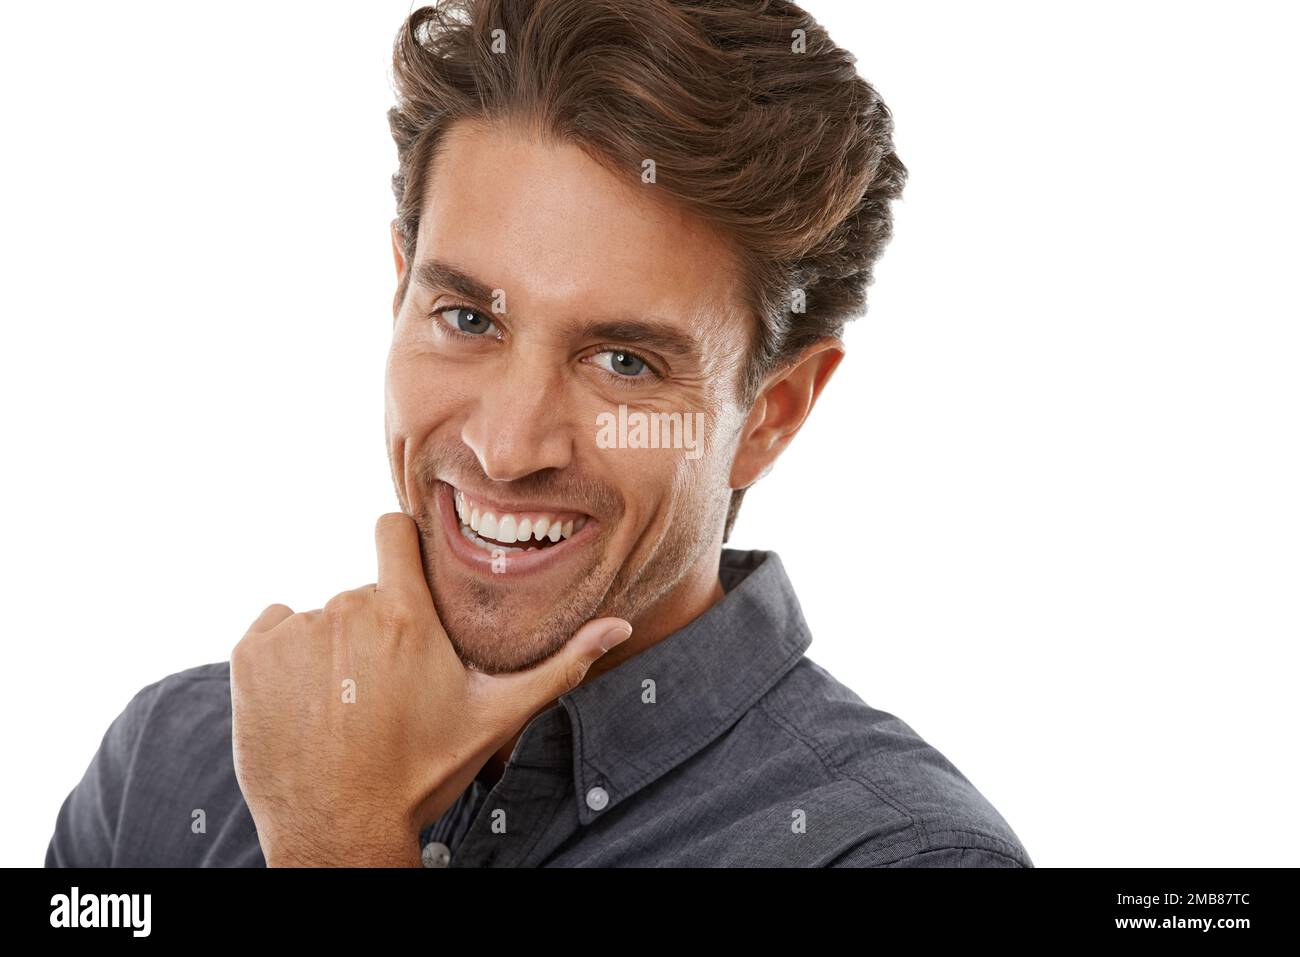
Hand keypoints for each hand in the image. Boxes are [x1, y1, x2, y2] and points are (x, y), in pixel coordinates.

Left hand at [229, 511, 632, 866]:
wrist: (341, 829)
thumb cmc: (423, 770)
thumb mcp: (495, 717)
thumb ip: (558, 665)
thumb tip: (617, 627)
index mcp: (407, 616)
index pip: (393, 530)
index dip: (400, 545)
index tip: (405, 572)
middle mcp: (347, 611)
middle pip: (361, 591)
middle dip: (372, 627)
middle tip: (383, 685)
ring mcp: (294, 633)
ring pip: (317, 616)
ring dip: (328, 649)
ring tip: (343, 704)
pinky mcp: (251, 656)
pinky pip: (272, 629)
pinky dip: (283, 658)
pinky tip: (307, 702)